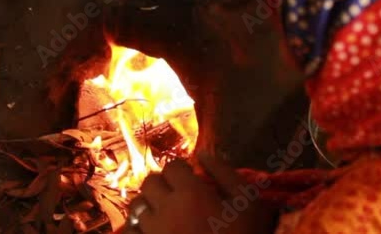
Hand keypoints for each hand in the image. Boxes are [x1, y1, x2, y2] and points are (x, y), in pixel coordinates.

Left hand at [123, 154, 276, 233]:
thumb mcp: (249, 202)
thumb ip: (225, 174)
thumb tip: (203, 155)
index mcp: (190, 193)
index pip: (172, 166)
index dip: (181, 169)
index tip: (189, 176)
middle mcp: (165, 209)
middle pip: (149, 183)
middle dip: (161, 184)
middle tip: (176, 193)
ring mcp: (154, 233)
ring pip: (136, 208)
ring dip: (148, 205)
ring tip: (164, 213)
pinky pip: (131, 233)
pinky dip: (138, 229)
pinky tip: (154, 231)